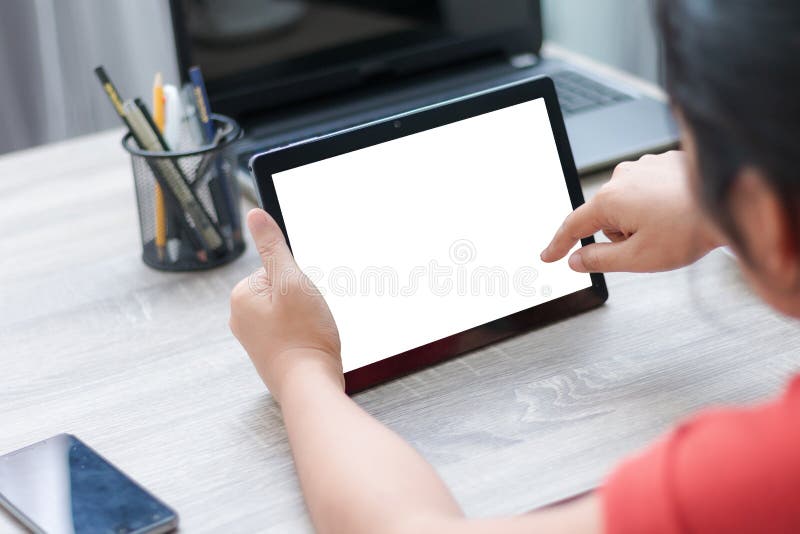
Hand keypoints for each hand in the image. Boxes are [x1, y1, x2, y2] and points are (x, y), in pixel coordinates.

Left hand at [230, 209, 342, 401]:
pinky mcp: (269, 353)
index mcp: (241, 296)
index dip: (298, 280)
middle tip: (309, 317)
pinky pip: (290, 330)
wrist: (310, 385)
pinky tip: (310, 343)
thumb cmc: (304, 336)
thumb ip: (273, 247)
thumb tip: (255, 216)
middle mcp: (241, 317)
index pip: (276, 268)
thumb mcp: (292, 281)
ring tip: (310, 332)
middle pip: (282, 289)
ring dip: (305, 317)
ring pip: (288, 310)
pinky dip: (303, 334)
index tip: (303, 299)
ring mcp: (254, 338)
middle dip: (302, 299)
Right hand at [541, 151, 724, 272]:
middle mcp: (622, 178)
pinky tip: (676, 212)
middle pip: (605, 217)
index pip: (572, 226)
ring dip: (639, 219)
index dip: (558, 245)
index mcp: (609, 200)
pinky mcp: (663, 163)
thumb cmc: (690, 229)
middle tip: (650, 244)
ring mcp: (643, 167)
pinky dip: (656, 204)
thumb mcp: (637, 258)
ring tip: (670, 227)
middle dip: (620, 234)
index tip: (549, 255)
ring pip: (626, 203)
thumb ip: (599, 260)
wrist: (732, 202)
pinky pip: (646, 189)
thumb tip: (577, 261)